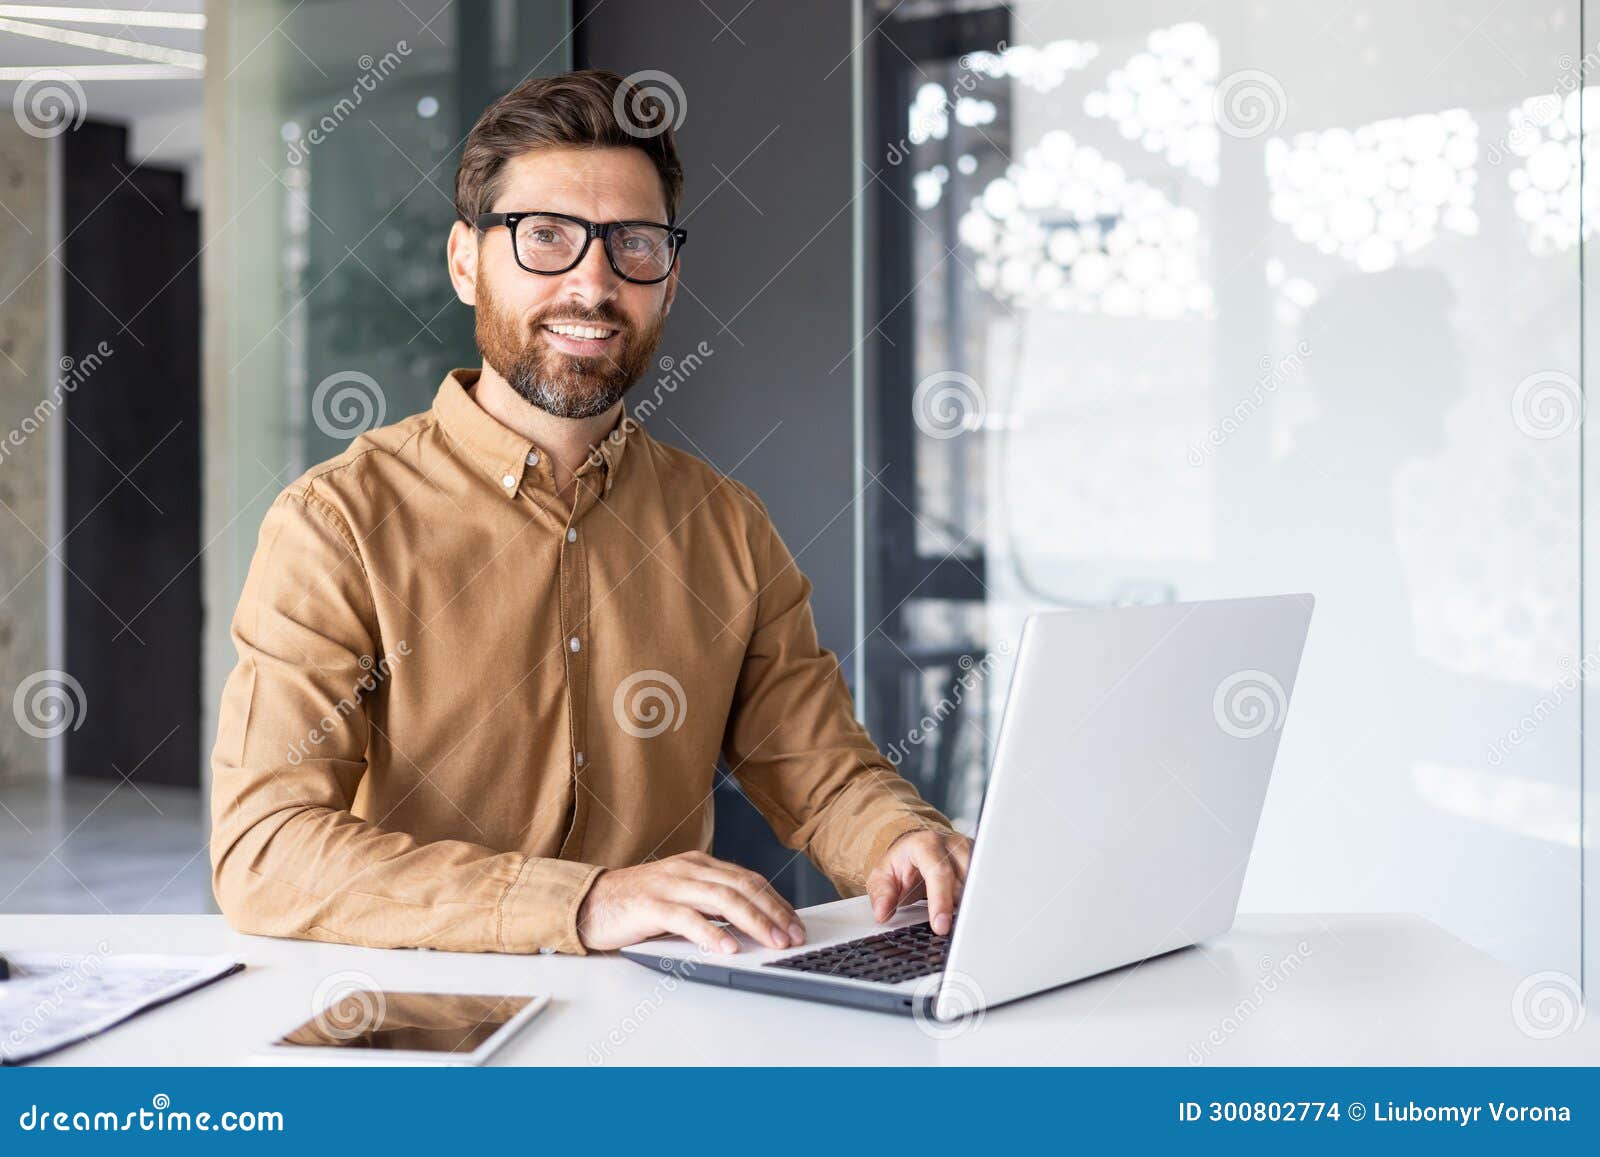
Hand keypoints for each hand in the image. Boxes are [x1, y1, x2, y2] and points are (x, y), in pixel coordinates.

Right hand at [577, 851, 804, 954]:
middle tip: (793, 936)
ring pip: (722, 899)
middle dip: (774, 912)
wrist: (588, 902)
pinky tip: (727, 948)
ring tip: (772, 942)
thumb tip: (752, 924)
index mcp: (699, 864)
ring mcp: (669, 885)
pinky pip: (687, 918)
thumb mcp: (681, 896)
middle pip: (742, 887)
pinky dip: (711, 933)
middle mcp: (688, 869)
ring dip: (753, 922)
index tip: (796, 924)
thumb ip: (711, 903)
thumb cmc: (636, 904)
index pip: (749, 879)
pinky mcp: (650, 905)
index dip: (776, 901)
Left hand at [865, 828, 972, 935]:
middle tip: (954, 932)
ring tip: (960, 924)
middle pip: (964, 880)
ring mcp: (970, 851)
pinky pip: (983, 886)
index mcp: (927, 844)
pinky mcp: (980, 862)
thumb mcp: (882, 875)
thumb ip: (881, 893)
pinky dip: (977, 902)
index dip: (941, 901)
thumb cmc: (902, 862)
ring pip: (978, 884)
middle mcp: (952, 845)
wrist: (915, 848)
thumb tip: (883, 913)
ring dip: (969, 906)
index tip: (940, 926)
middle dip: (960, 908)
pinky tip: (969, 915)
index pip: (939, 872)